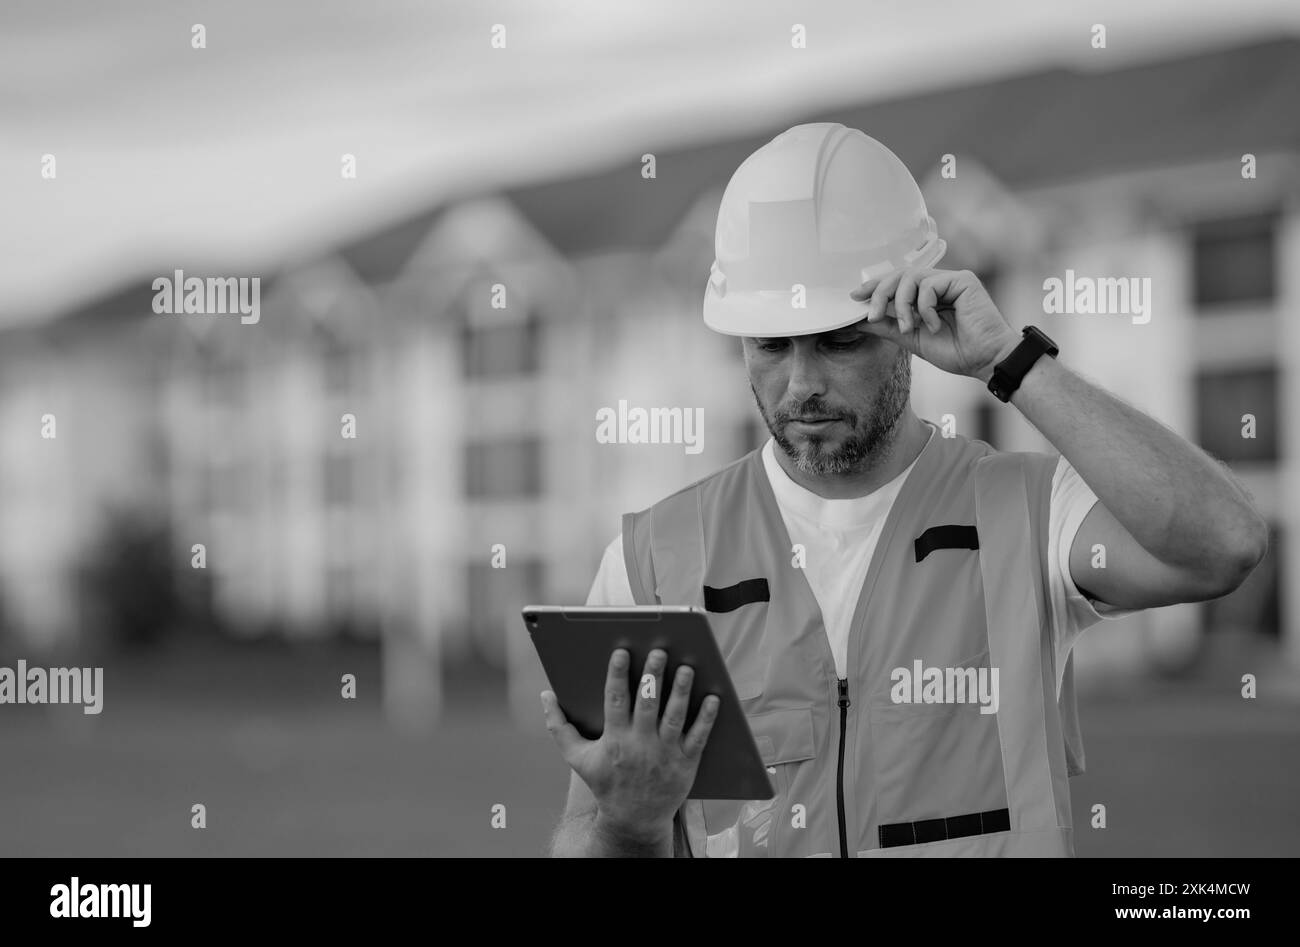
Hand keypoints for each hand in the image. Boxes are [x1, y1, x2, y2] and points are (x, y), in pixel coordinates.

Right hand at [541, 648, 719, 844]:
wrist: (633, 820)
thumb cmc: (606, 782)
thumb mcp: (576, 758)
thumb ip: (559, 726)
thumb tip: (545, 695)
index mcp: (614, 739)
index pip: (615, 700)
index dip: (617, 674)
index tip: (622, 651)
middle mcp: (640, 744)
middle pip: (647, 703)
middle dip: (653, 675)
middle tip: (660, 651)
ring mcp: (665, 754)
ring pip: (674, 716)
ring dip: (680, 691)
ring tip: (686, 667)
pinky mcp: (685, 763)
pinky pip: (698, 737)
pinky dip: (706, 718)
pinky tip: (713, 697)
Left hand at [849, 268, 1019, 382]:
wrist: (986, 361)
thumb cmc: (957, 352)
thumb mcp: (912, 339)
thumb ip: (887, 327)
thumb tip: (859, 322)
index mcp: (927, 295)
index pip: (896, 282)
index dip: (875, 286)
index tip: (854, 297)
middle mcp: (939, 283)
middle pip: (900, 275)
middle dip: (881, 294)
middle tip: (873, 315)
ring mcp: (951, 280)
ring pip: (911, 277)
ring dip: (902, 304)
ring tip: (909, 328)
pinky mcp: (963, 280)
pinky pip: (930, 285)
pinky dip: (925, 307)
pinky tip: (934, 325)